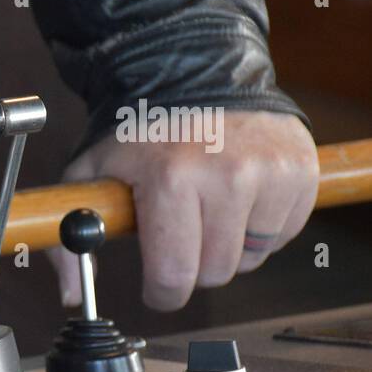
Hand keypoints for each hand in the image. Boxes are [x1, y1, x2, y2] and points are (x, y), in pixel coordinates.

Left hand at [49, 111, 317, 310]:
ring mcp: (269, 172)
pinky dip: (262, 226)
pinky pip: (284, 233)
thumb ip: (71, 240)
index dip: (162, 293)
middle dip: (194, 266)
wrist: (193, 75)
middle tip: (181, 234)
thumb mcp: (89, 177)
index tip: (158, 288)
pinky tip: (240, 196)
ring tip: (209, 207)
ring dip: (230, 246)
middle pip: (215, 273)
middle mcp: (226, 175)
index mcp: (171, 180)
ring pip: (252, 258)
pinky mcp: (299, 171)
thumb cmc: (139, 133)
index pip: (174, 275)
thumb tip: (71, 295)